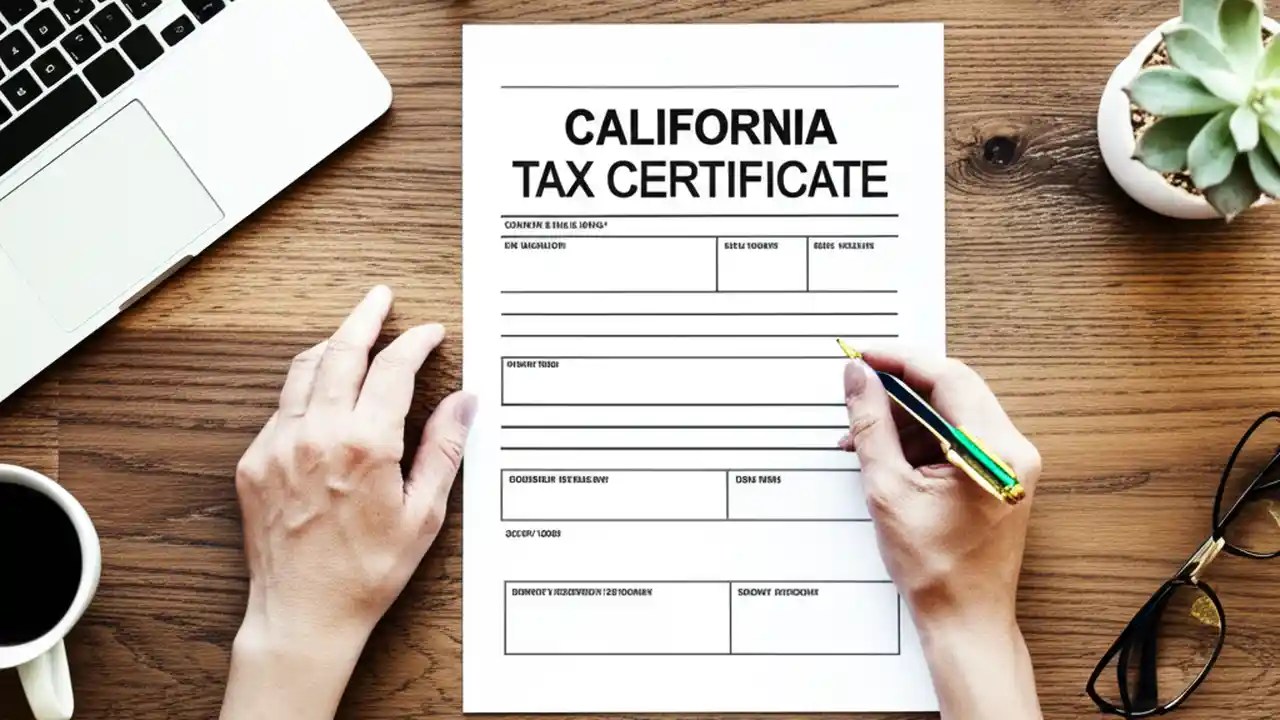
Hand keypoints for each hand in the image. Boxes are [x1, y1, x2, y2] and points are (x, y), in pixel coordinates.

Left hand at [221, 286, 475, 719]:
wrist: (303, 616)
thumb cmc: (367, 573)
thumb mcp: (423, 514)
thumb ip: (443, 448)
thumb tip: (465, 402)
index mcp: (365, 445)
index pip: (393, 368)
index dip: (415, 343)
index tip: (430, 334)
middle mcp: (316, 435)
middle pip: (341, 351)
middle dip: (365, 318)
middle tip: (380, 298)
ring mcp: (278, 445)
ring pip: (304, 370)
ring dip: (332, 346)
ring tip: (351, 336)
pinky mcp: (254, 462)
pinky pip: (281, 407)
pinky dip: (305, 388)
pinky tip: (323, 396)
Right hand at [841, 349, 1041, 719]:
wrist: (966, 619)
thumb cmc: (936, 570)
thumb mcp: (888, 490)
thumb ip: (871, 426)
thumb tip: (857, 379)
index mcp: (994, 451)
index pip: (948, 377)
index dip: (900, 360)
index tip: (864, 358)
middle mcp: (1013, 450)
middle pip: (954, 388)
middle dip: (901, 386)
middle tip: (859, 385)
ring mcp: (1009, 462)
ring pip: (953, 411)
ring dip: (907, 416)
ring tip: (863, 435)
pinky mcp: (999, 474)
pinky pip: (958, 435)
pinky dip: (921, 437)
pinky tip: (886, 453)